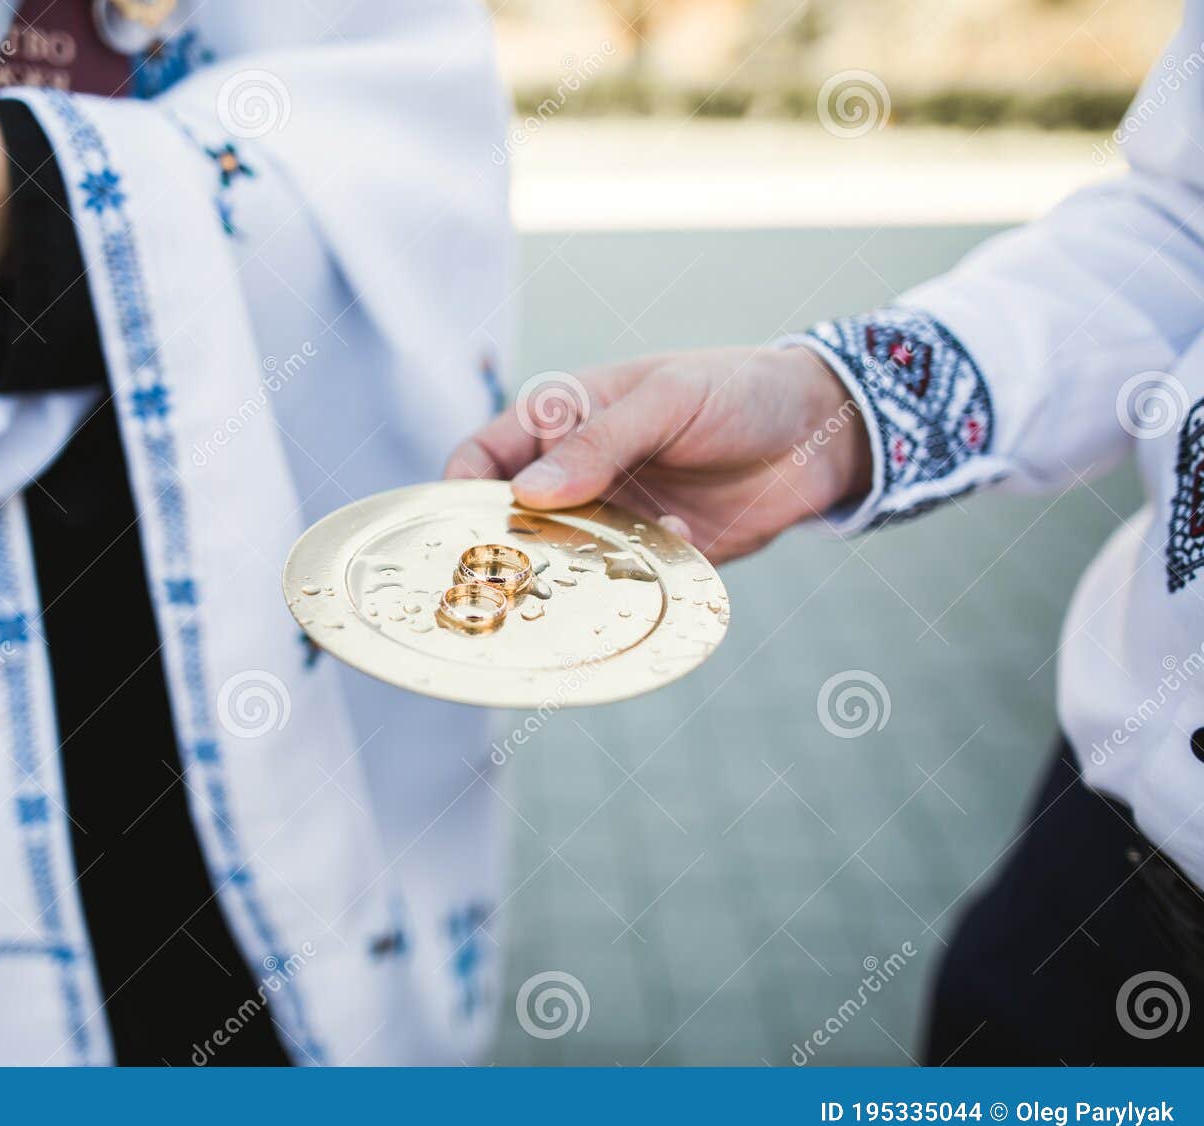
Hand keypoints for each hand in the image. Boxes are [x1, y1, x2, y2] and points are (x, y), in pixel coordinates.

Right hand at [445, 346, 873, 564]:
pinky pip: (618, 580)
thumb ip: (601, 443)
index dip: (459, 490)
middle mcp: (575, 474)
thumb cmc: (738, 390)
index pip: (484, 456)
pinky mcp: (649, 556)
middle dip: (509, 549)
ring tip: (607, 562)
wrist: (824, 432)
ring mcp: (610, 517)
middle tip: (516, 575)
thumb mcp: (668, 400)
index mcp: (561, 418)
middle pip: (512, 521)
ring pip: (562, 559)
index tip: (457, 528)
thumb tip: (527, 494)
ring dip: (577, 569)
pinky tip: (678, 545)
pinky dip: (632, 576)